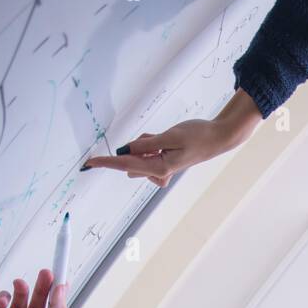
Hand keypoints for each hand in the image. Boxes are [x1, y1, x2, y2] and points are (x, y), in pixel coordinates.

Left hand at [82, 89, 261, 186]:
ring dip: (145, 145)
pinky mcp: (163, 164)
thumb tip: (127, 149)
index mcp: (159, 168)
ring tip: (166, 138)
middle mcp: (158, 172)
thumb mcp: (170, 136)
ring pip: (138, 156)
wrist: (217, 137)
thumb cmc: (198, 135)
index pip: (125, 163)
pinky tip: (166, 140)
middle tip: (159, 137)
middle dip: (135, 147)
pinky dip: (150, 145)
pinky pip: (147, 153)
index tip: (90, 162)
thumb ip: (147, 144)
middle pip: (130, 161)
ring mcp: (161, 170)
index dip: (106, 162)